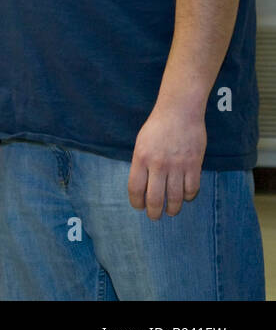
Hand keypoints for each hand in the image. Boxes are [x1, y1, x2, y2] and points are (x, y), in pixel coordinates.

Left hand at [128, 103, 205, 218]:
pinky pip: (192, 189)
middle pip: (155, 198)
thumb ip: (141, 164)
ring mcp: (177, 166)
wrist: (179, 113)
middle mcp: (158, 164)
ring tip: (170, 212)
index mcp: (141, 158)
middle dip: (154, 212)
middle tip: (154, 217)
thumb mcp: (141, 144)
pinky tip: (185, 197)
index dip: (136, 202)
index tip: (139, 207)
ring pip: (175, 198)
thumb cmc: (157, 127)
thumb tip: (142, 187)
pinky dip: (188, 197)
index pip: (135, 189)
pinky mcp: (194, 165)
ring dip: (173, 209)